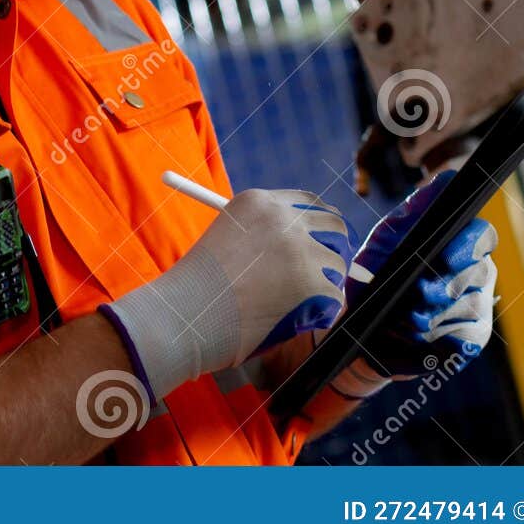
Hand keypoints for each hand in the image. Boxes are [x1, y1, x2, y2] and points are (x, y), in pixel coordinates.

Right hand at [101, 188, 351, 406]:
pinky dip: (321, 314)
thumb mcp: (228, 239)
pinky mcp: (312, 282)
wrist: (185, 314)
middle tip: (328, 273)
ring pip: (338, 265)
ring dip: (325, 286)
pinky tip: (292, 320)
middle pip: (334, 226)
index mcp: (259, 202)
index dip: (320, 224)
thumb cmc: (198, 288)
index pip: (309, 202)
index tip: (323, 241)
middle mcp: (283, 218)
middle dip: (335, 249)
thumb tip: (306, 248)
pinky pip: (335, 299)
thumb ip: (264, 236)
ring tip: (294, 304)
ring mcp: (300, 249)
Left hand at [343, 171, 498, 386]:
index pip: (482, 235)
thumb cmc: (376, 273)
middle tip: (417, 291)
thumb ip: (415, 209)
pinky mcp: (470, 340)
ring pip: (471, 307)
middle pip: (480, 272)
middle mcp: (476, 273)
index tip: (444, 252)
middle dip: (445, 283)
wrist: (360, 325)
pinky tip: (418, 336)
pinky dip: (440, 338)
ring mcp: (477, 307)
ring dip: (435, 313)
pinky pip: (467, 339)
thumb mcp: (386, 237)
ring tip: (406, 317)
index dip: (468, 244)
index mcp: (459, 244)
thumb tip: (445, 178)